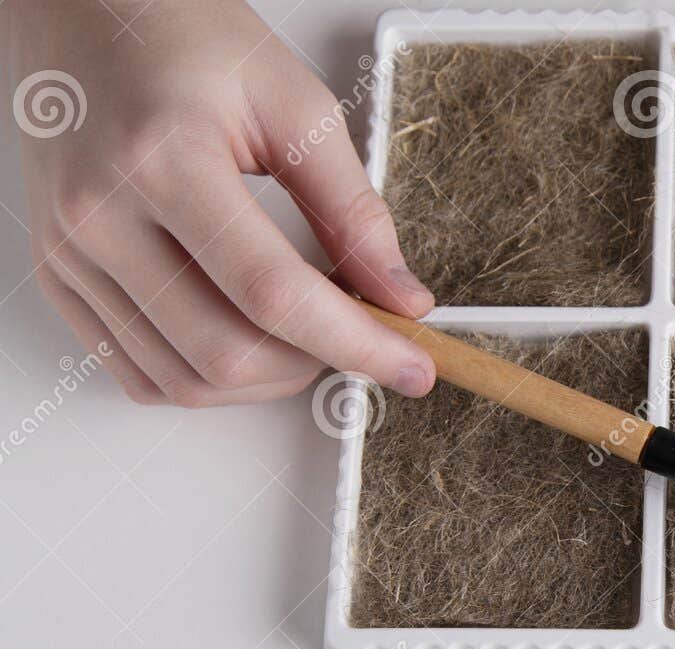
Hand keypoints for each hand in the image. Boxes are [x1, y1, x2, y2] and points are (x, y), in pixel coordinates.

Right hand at [5, 0, 434, 406]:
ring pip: (186, 381)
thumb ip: (354, 210)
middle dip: (317, 362)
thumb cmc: (181, 36)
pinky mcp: (57, 277)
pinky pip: (142, 375)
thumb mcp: (295, 105)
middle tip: (361, 332)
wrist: (84, 13)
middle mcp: (97, 214)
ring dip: (269, 378)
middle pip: (229, 353)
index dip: (357, 343)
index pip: (274, 294)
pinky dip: (212, 378)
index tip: (412, 366)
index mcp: (162, 158)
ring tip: (307, 327)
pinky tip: (251, 336)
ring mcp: (68, 253)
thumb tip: (402, 296)